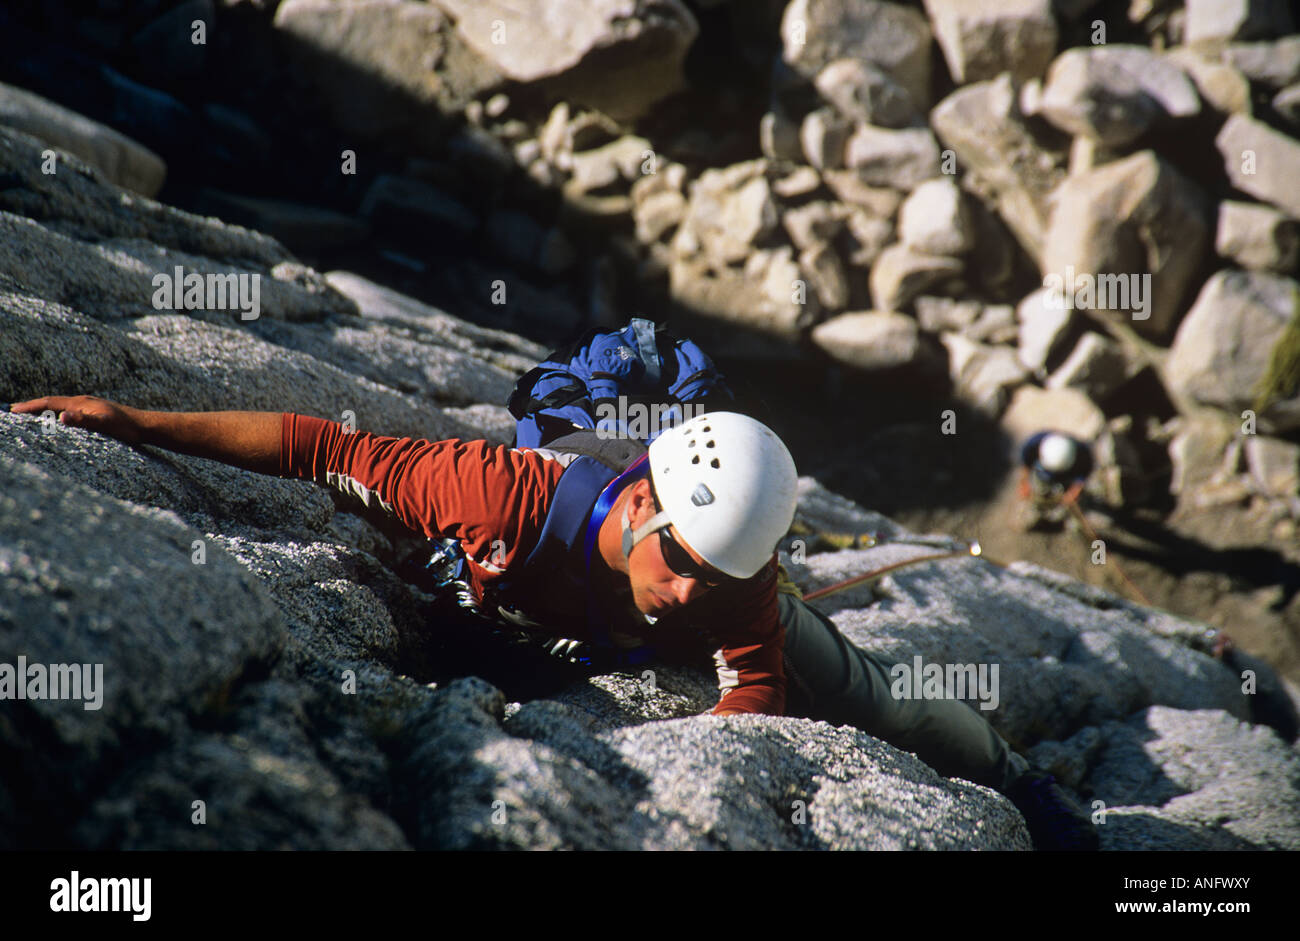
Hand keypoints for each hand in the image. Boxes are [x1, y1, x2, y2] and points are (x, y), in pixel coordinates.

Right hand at [9, 395, 142, 443]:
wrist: (146, 426)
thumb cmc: (127, 427)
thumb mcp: (105, 425)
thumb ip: (84, 421)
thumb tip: (61, 417)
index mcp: (81, 403)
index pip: (50, 402)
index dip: (30, 406)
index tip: (13, 410)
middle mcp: (84, 402)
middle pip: (52, 402)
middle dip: (33, 406)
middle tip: (15, 411)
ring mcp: (90, 406)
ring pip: (60, 406)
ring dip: (44, 409)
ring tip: (30, 415)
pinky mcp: (95, 413)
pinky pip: (69, 411)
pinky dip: (57, 413)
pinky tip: (57, 420)